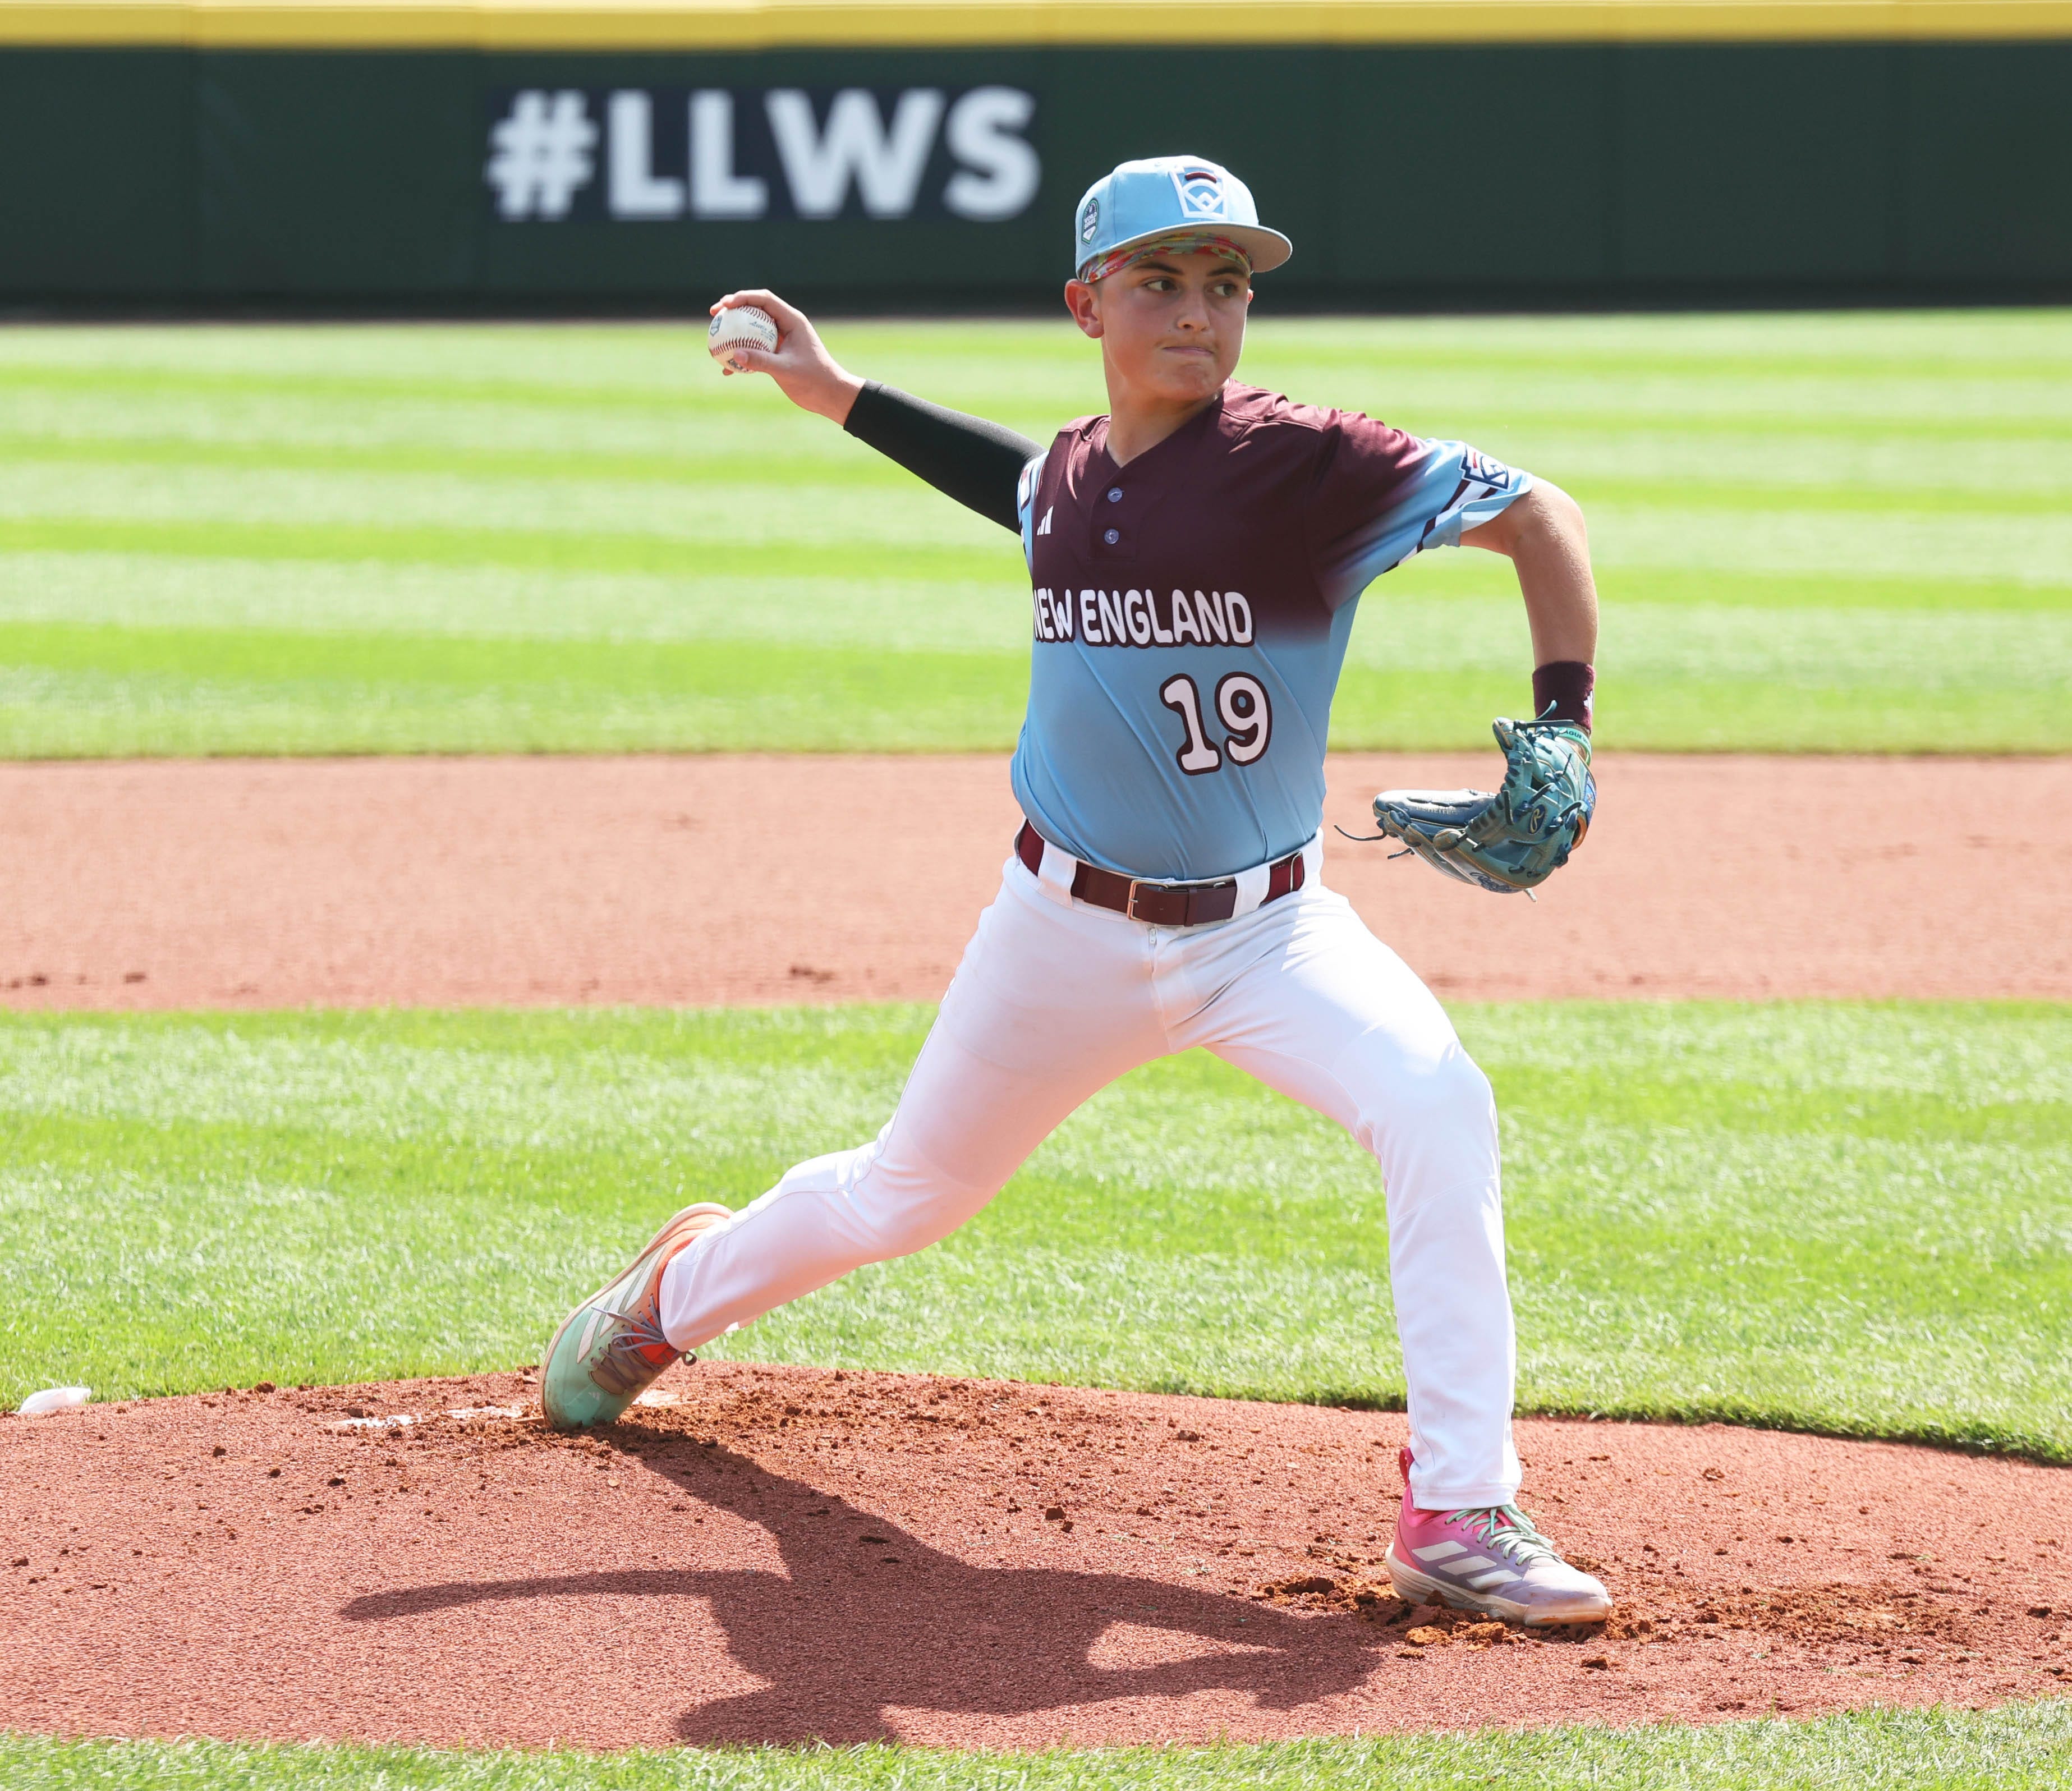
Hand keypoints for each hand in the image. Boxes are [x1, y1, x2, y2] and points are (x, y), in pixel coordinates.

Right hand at [709, 290, 864, 424]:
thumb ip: (762, 361)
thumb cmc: (815, 379)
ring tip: (713, 339)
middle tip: (713, 315)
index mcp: (792, 320)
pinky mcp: (776, 356)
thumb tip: (735, 353)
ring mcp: (780, 341)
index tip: (725, 304)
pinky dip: (741, 357)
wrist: (829, 396)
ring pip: (752, 331)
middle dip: (732, 310)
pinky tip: (726, 369)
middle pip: (754, 310)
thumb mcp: (787, 369)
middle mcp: (785, 326)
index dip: (743, 297)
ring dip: (733, 334)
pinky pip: (754, 351)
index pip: (764, 300)